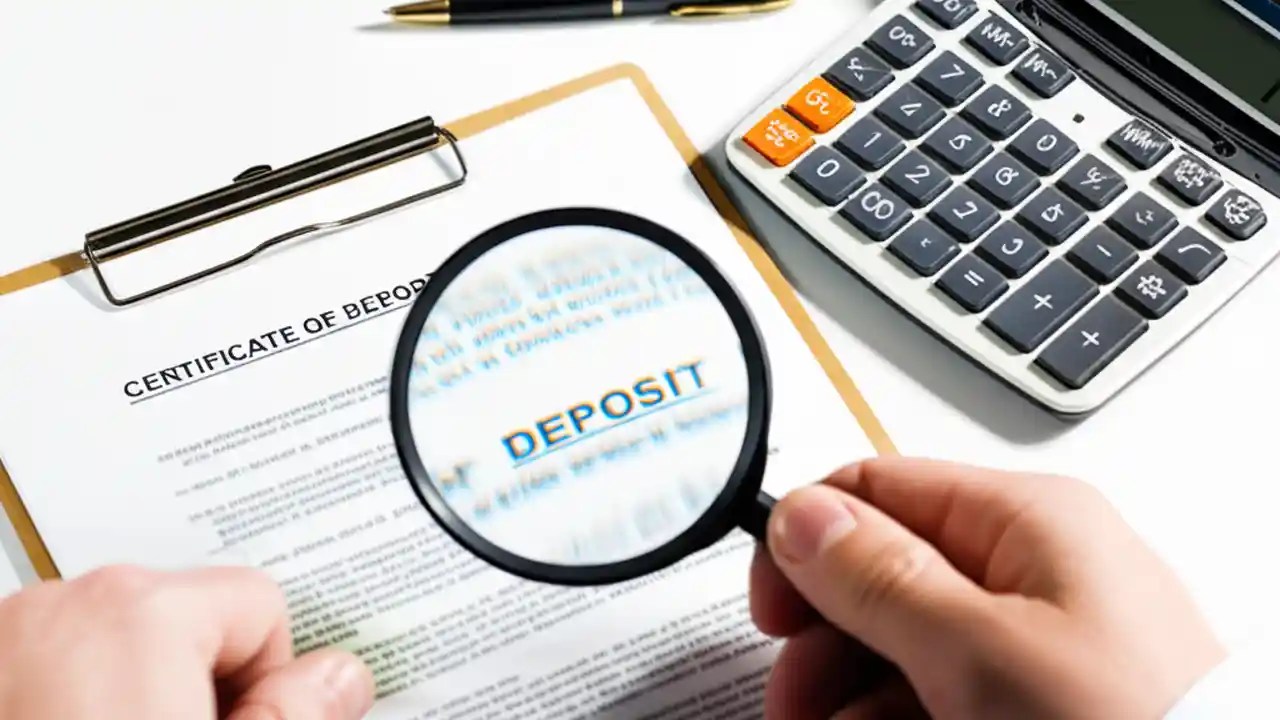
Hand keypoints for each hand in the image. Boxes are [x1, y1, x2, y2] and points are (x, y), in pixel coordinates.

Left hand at [0, 565, 373, 719]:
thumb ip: (295, 716)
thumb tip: (337, 678)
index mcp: (137, 613)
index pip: (256, 604)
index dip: (267, 684)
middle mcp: (58, 609)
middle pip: (183, 618)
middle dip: (195, 687)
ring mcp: (6, 641)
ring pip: (116, 649)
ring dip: (133, 700)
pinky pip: (55, 669)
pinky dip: (74, 708)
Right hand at [750, 457, 1224, 719]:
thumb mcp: (980, 653)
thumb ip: (881, 577)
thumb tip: (802, 517)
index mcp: (1029, 524)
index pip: (879, 488)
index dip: (808, 540)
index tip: (770, 610)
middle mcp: (1035, 574)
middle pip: (883, 577)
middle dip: (825, 642)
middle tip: (795, 702)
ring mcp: (1040, 646)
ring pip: (904, 648)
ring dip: (852, 695)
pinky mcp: (1041, 704)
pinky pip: (943, 695)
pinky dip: (897, 718)